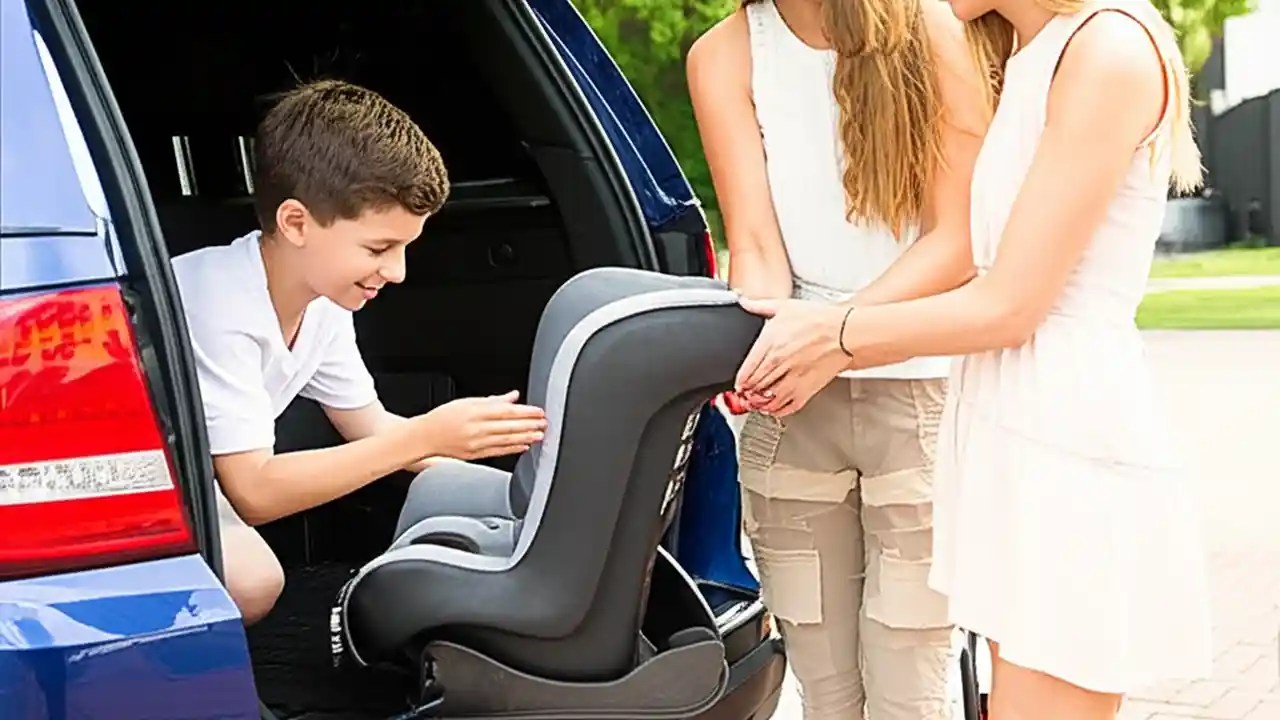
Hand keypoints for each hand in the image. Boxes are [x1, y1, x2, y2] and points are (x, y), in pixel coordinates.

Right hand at [418, 391, 547, 459]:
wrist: (425, 436)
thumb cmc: (445, 417)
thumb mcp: (467, 402)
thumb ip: (493, 400)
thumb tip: (513, 396)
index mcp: (475, 411)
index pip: (506, 411)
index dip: (525, 412)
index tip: (539, 412)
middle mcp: (476, 428)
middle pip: (508, 426)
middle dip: (529, 425)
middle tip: (544, 424)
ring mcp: (476, 443)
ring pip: (505, 440)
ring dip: (525, 438)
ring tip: (539, 436)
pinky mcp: (475, 454)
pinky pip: (498, 451)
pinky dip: (512, 449)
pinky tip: (523, 447)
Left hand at [735, 297, 849, 416]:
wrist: (846, 331)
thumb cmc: (819, 320)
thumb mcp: (785, 307)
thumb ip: (759, 306)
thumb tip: (743, 301)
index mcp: (771, 343)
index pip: (747, 369)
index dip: (740, 380)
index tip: (739, 383)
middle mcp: (779, 362)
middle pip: (754, 385)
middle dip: (747, 391)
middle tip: (745, 393)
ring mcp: (793, 377)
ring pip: (767, 398)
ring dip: (759, 402)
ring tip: (757, 400)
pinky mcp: (807, 389)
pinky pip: (787, 406)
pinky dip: (777, 409)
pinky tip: (774, 406)